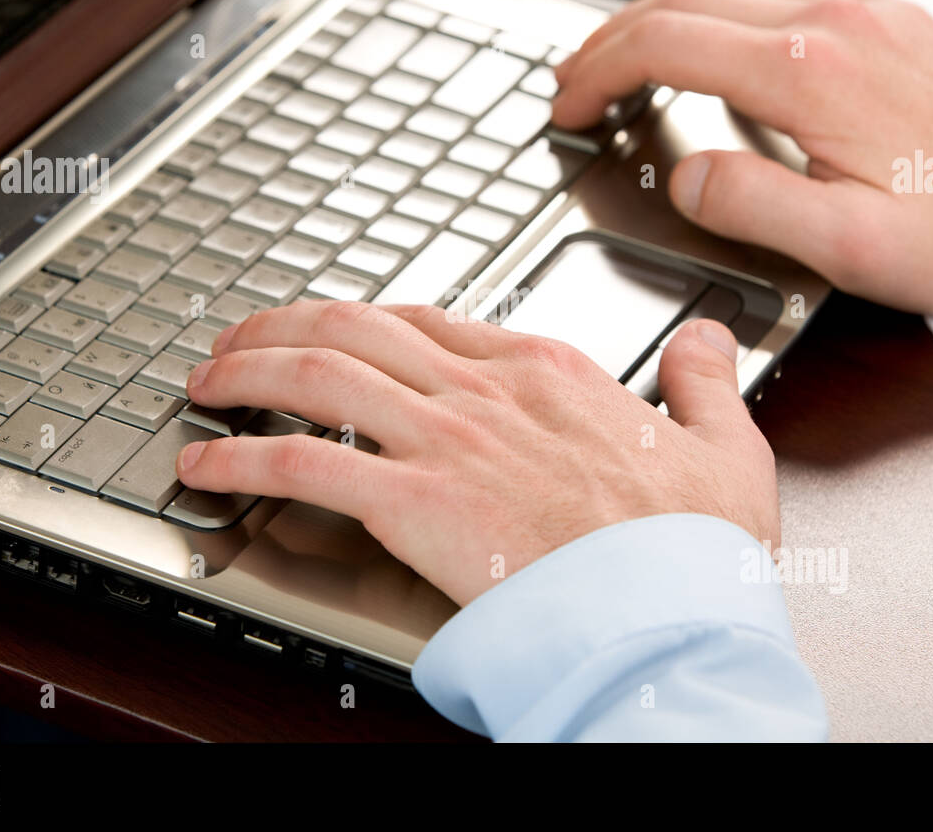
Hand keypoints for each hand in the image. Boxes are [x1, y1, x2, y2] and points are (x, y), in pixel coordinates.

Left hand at [174, 300, 778, 605]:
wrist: (672, 610)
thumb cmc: (691, 547)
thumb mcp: (726, 447)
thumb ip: (708, 383)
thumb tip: (708, 341)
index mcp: (547, 373)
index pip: (430, 321)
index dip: (363, 321)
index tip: (333, 330)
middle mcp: (486, 392)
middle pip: (355, 328)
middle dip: (282, 325)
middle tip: (240, 339)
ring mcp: (447, 442)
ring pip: (318, 375)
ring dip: (247, 371)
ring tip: (206, 382)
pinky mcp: (415, 503)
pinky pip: (305, 463)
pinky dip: (242, 458)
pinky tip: (206, 464)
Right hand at [551, 0, 932, 315]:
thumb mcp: (842, 245)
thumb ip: (750, 204)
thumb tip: (687, 173)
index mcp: (807, 74)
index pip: (668, 45)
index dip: (601, 71)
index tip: (570, 103)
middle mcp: (832, 24)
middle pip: (688, 2)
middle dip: (616, 39)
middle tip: (577, 78)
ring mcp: (865, 13)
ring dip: (669, 12)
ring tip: (633, 50)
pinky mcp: (891, 21)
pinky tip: (730, 25)